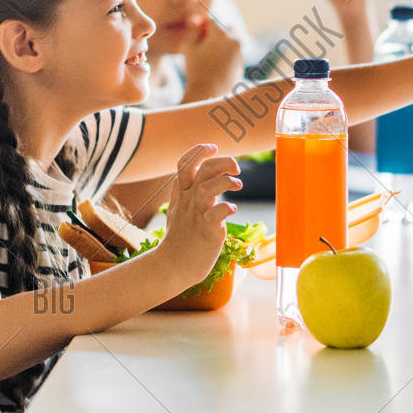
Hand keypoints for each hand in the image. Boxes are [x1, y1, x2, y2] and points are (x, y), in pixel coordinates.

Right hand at [155, 144, 239, 291]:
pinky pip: (215, 214)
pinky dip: (226, 208)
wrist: (174, 265)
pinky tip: (233, 209)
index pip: (184, 163)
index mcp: (181, 194)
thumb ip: (191, 189)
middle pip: (200, 170)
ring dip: (225, 181)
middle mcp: (188, 201)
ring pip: (206, 188)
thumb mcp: (181, 208)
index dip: (199, 151)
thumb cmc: (182, 236)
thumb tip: (210, 172)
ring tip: (238, 184)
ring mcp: (196, 215)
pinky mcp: (206, 231)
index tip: (213, 147)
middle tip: (236, 167)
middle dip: (220, 161)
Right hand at [181, 16, 245, 101]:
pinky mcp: (241, 65)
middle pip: (224, 31)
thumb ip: (192, 29)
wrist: (208, 93)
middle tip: (202, 48)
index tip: (196, 37)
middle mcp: (234, 42)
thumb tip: (196, 18)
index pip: (211, 22)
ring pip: (230, 43)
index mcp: (221, 35)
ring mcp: (240, 54)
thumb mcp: (188, 47)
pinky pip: (233, 56)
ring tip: (208, 59)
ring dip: (221, 46)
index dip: (202, 28)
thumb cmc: (195, 69)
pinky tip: (215, 68)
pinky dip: (226, 57)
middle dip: (214, 36)